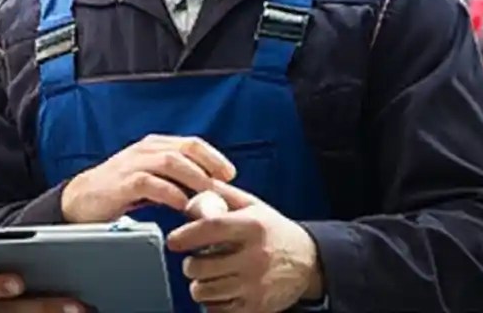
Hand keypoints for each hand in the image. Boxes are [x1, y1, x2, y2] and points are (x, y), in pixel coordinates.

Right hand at [59, 134, 237, 222]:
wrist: (81, 200)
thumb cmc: (120, 190)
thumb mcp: (152, 179)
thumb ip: (176, 179)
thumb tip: (210, 189)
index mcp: (153, 146)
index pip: (191, 143)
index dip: (213, 157)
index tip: (230, 174)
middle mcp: (144, 150)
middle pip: (184, 149)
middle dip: (209, 166)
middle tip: (224, 185)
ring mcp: (131, 165)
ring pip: (169, 161)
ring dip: (192, 178)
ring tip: (206, 194)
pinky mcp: (121, 183)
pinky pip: (150, 183)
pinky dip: (169, 192)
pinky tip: (180, 203)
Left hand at [167, 181, 324, 311]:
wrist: (310, 262)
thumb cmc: (274, 232)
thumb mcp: (253, 206)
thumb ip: (223, 194)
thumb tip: (193, 183)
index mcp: (253, 227)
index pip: (210, 229)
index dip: (186, 235)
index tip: (173, 240)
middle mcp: (255, 258)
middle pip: (201, 266)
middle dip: (190, 263)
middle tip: (195, 260)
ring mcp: (256, 286)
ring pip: (204, 291)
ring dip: (199, 284)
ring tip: (208, 275)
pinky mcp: (257, 307)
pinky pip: (217, 309)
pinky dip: (212, 301)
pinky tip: (221, 288)